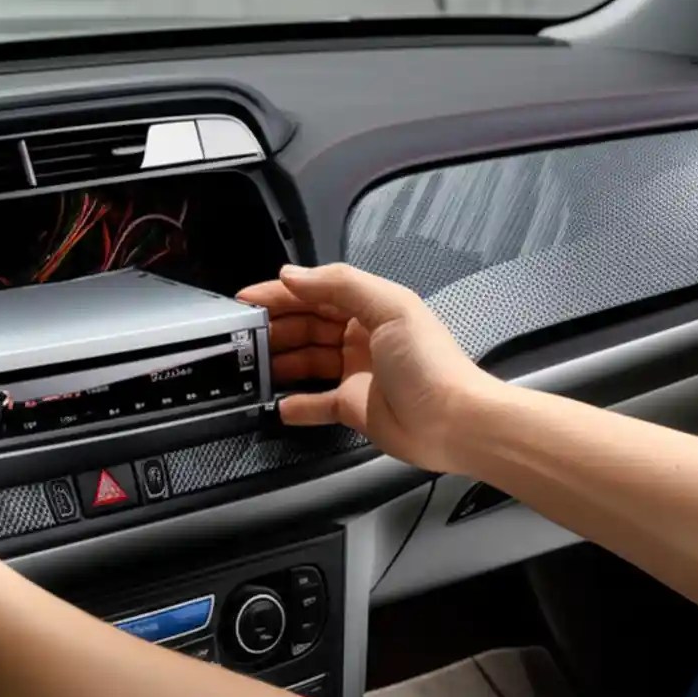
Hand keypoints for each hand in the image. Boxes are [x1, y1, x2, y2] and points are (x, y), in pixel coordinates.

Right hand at [238, 264, 500, 471]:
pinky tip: (279, 404)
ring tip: (252, 365)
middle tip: (243, 333)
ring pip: (307, 361)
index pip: (317, 293)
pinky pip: (316, 403)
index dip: (282, 293)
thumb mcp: (390, 307)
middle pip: (307, 326)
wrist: (454, 422)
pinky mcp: (353, 408)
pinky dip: (297, 404)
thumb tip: (293, 274)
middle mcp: (362, 337)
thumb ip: (340, 283)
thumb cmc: (431, 363)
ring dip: (281, 361)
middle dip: (275, 327)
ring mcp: (356, 373)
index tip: (248, 299)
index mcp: (372, 308)